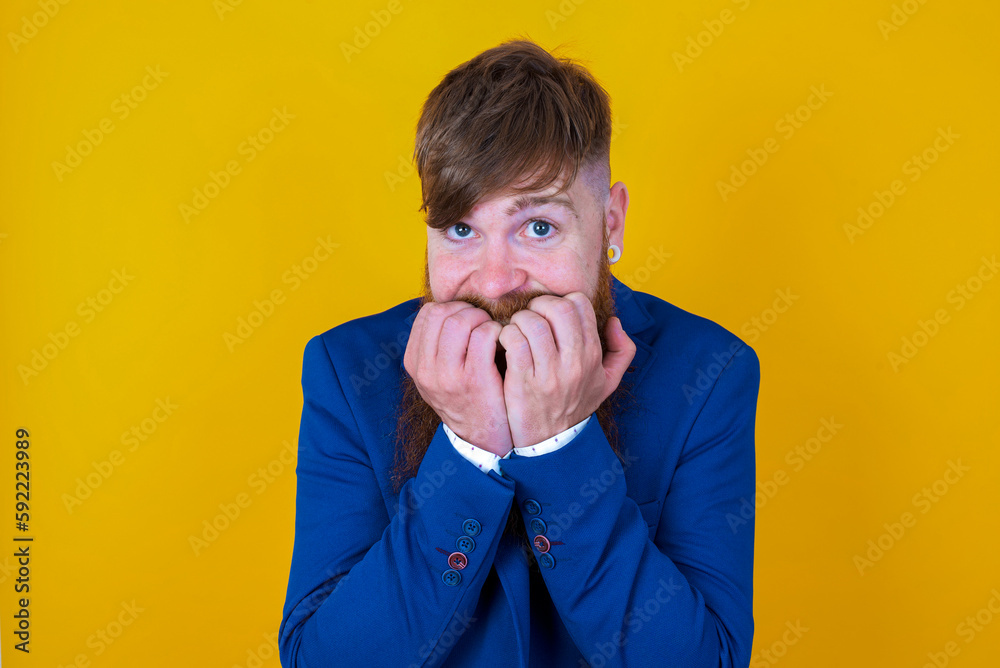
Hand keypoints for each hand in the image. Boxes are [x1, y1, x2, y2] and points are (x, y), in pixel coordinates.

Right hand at [403, 301, 512, 455]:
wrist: (481, 440)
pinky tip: (501, 341)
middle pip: (443, 313)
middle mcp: (426, 370)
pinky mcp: (475, 380)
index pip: (428, 314)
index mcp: (414, 364)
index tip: (466, 319)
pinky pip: (484, 335)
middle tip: (482, 322)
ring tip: (491, 330)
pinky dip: (496, 330)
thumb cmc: (465, 399)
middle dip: (468, 310)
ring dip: (481, 318)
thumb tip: (451, 308)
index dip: (451, 307)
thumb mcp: (437, 377)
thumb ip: (436, 346)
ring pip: (461, 321)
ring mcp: (449, 376)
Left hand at [498, 293, 635, 447]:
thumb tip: (614, 321)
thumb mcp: (607, 382)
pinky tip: (505, 344)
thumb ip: (622, 351)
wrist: (551, 444)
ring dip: (519, 320)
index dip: (561, 301)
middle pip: (557, 308)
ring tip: (516, 330)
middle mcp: (574, 362)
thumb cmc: (575, 406)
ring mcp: (549, 373)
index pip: (579, 305)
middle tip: (530, 318)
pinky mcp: (523, 382)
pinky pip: (513, 341)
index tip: (550, 315)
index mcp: (593, 356)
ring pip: (532, 322)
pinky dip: (506, 335)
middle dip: (538, 305)